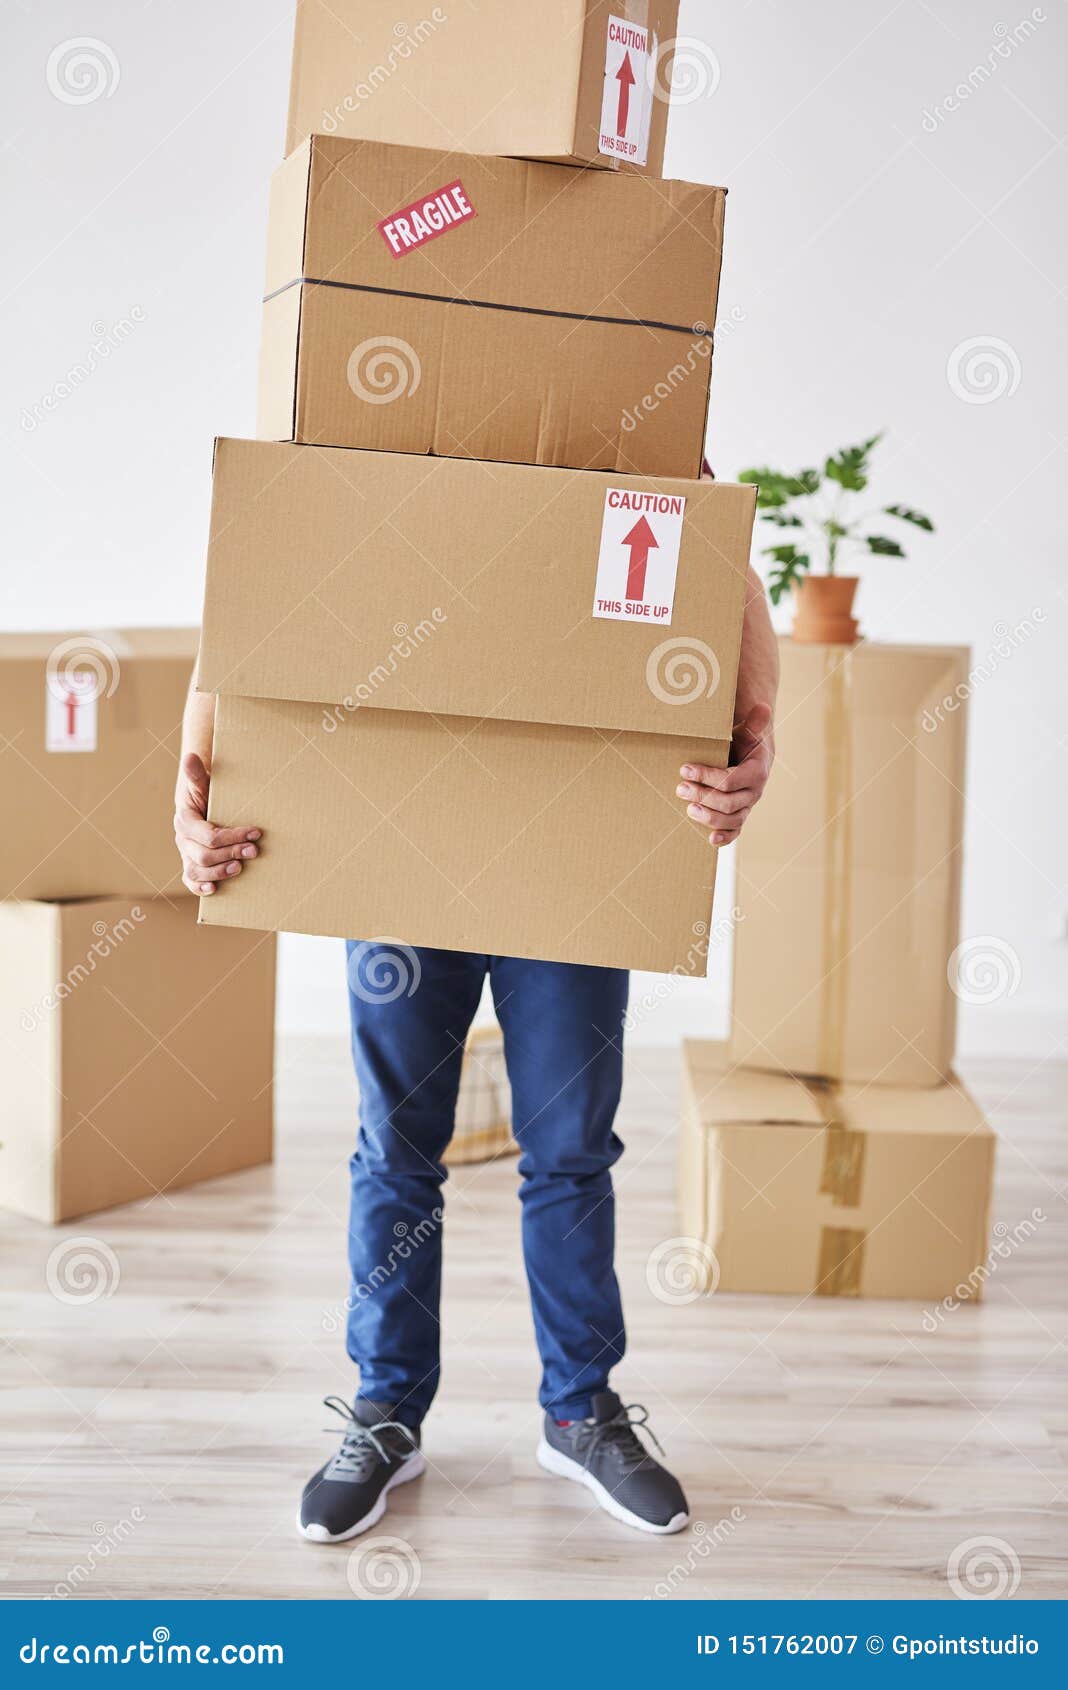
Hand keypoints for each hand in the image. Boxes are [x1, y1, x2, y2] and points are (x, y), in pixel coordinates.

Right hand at [174, 752, 261, 895]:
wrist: (201, 803)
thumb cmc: (205, 793)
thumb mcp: (202, 783)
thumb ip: (196, 774)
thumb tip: (191, 756)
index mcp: (185, 820)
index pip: (207, 834)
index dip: (232, 835)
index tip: (256, 832)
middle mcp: (182, 840)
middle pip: (204, 855)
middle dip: (231, 853)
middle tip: (254, 851)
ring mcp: (185, 854)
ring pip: (197, 870)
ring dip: (219, 872)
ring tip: (239, 868)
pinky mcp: (190, 866)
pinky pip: (190, 881)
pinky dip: (200, 888)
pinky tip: (215, 889)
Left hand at [676, 702, 774, 846]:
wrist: (751, 754)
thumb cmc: (745, 741)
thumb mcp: (748, 730)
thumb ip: (754, 722)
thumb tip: (763, 708)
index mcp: (757, 770)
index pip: (732, 779)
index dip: (708, 776)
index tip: (685, 769)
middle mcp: (754, 791)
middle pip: (729, 802)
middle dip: (702, 796)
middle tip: (680, 788)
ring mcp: (747, 805)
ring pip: (731, 819)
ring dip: (708, 817)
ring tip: (688, 808)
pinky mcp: (740, 815)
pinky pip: (736, 830)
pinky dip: (725, 837)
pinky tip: (710, 839)